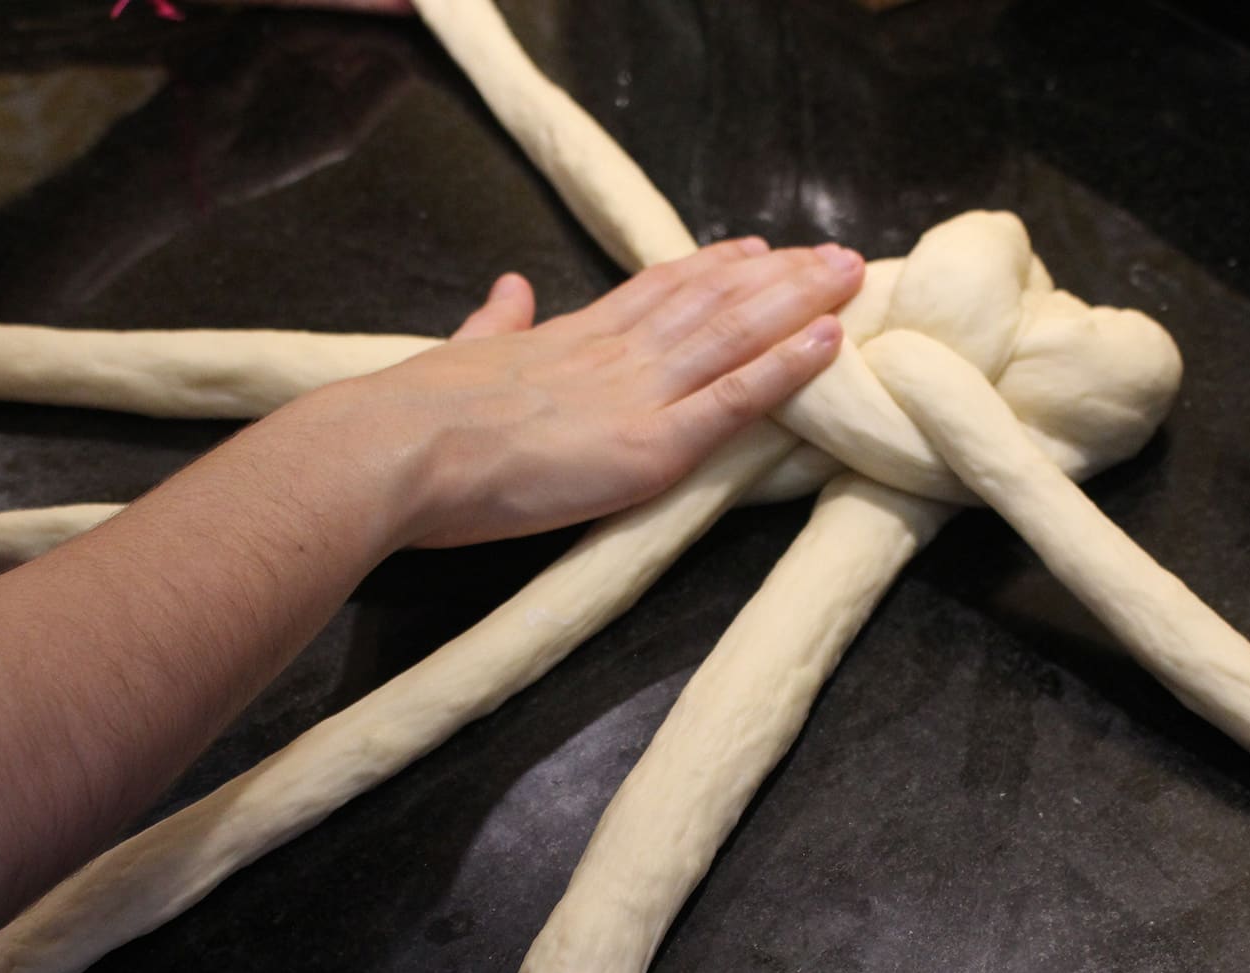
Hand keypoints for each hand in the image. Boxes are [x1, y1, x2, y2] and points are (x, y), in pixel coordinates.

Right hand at [294, 238, 861, 549]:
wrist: (400, 448)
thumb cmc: (417, 416)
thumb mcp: (461, 352)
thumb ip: (495, 322)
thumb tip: (508, 288)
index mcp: (569, 339)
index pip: (657, 291)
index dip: (712, 267)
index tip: (755, 248)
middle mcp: (615, 357)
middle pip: (712, 300)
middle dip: (779, 276)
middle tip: (834, 253)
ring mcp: (637, 397)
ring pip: (735, 335)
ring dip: (799, 303)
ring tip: (850, 277)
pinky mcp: (648, 447)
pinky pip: (732, 401)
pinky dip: (785, 369)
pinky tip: (828, 343)